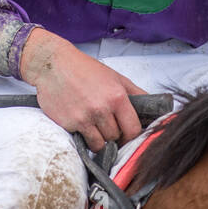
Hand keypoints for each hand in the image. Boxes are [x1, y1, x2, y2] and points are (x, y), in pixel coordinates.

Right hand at [18, 29, 144, 151]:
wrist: (53, 64)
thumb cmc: (85, 69)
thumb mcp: (115, 76)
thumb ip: (135, 92)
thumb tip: (154, 105)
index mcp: (117, 96)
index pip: (133, 129)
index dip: (132, 135)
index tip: (128, 135)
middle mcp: (101, 109)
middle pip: (115, 137)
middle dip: (113, 134)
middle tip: (107, 123)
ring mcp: (84, 118)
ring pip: (100, 144)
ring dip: (99, 138)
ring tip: (94, 125)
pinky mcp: (69, 124)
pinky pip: (83, 141)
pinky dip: (84, 137)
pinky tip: (81, 123)